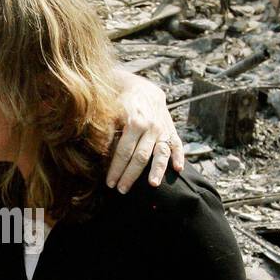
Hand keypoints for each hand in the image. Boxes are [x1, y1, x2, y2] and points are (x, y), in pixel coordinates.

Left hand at [108, 71, 184, 192]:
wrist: (142, 89)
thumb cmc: (121, 103)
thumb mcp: (110, 113)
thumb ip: (107, 132)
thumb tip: (100, 152)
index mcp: (134, 123)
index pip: (124, 152)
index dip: (116, 169)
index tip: (110, 183)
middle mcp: (151, 127)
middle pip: (141, 156)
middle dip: (131, 175)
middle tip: (122, 190)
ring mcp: (163, 129)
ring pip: (161, 153)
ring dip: (157, 170)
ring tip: (152, 184)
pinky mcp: (172, 131)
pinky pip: (178, 145)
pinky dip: (179, 157)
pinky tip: (178, 169)